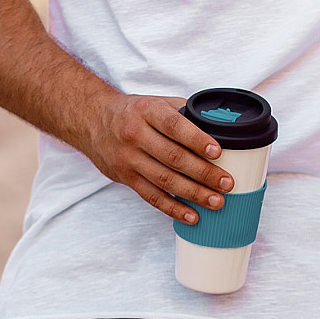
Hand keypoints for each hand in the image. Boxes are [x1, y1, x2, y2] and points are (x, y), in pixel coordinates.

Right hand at [72, 92, 232, 224]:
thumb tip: (218, 128)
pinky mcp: (125, 178)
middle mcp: (135, 135)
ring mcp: (129, 159)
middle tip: (227, 183)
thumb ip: (182, 113)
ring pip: (164, 180)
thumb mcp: (155, 102)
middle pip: (173, 157)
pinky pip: (151, 197)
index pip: (174, 125)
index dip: (196, 139)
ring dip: (193, 193)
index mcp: (147, 111)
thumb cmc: (133, 113)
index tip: (217, 151)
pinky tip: (191, 215)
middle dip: (203, 173)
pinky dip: (173, 208)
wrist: (92, 122)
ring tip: (216, 201)